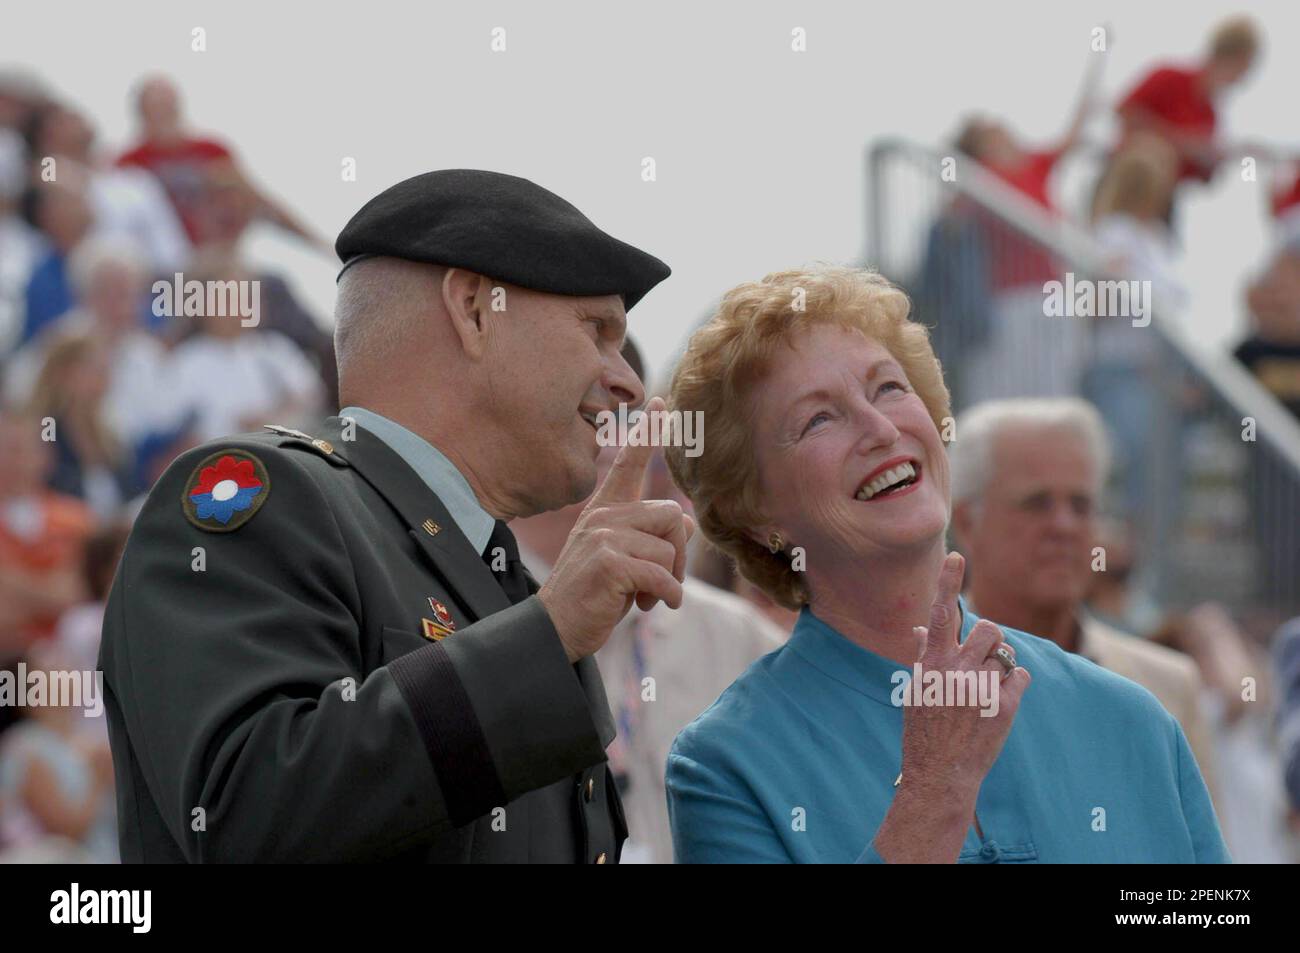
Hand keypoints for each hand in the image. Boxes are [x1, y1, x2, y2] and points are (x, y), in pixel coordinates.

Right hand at [538, 397, 694, 662]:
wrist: (556, 627)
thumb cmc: (595, 593)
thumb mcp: (626, 559)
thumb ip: (652, 536)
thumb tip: (687, 522)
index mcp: (605, 509)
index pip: (630, 463)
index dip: (647, 433)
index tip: (660, 401)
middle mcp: (603, 516)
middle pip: (671, 513)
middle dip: (679, 553)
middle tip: (664, 581)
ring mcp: (604, 537)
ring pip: (669, 546)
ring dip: (670, 579)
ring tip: (648, 597)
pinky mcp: (610, 562)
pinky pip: (662, 573)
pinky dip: (668, 595)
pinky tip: (653, 607)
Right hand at [874, 552, 1030, 861]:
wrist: (939, 774)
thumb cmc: (925, 731)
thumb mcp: (918, 690)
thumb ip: (925, 656)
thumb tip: (922, 629)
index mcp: (931, 663)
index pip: (939, 612)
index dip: (947, 581)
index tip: (955, 554)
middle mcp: (956, 670)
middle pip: (989, 629)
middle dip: (991, 641)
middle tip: (983, 661)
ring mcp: (981, 687)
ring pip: (1006, 653)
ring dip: (1000, 665)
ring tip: (987, 687)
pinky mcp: (1004, 706)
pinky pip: (1021, 676)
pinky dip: (1014, 686)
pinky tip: (997, 705)